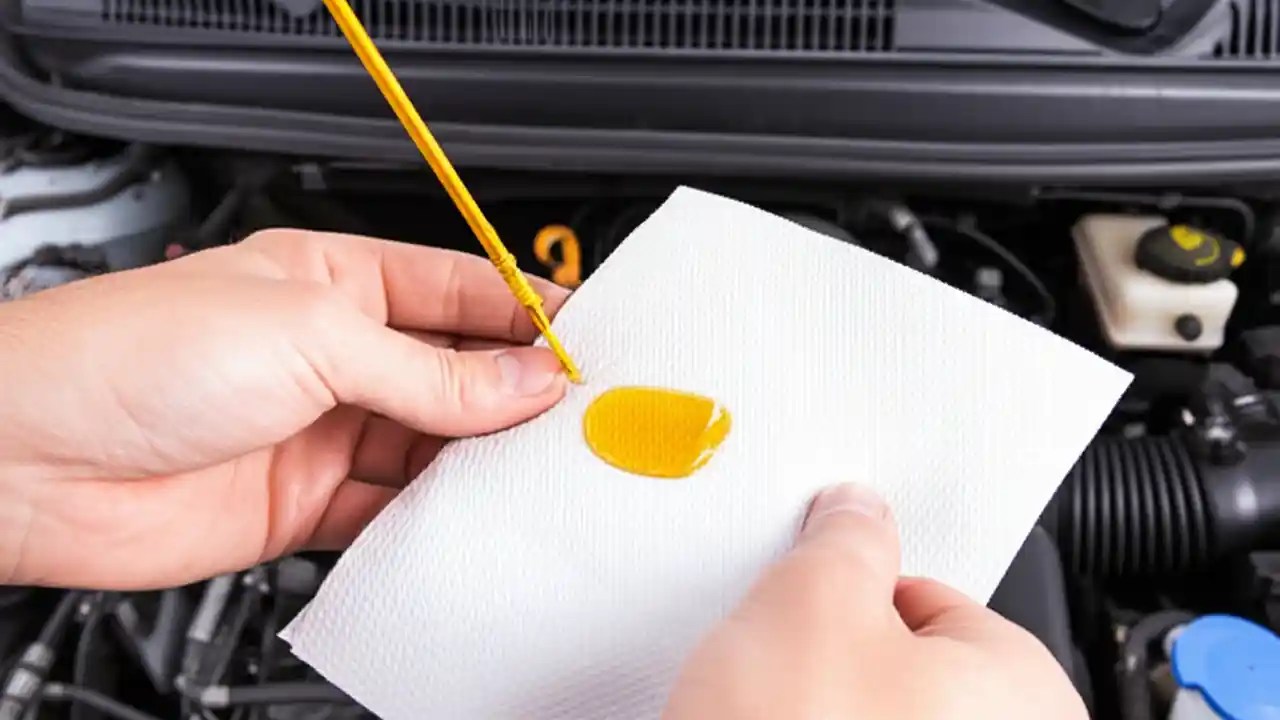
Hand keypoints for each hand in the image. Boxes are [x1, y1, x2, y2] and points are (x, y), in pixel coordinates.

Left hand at [0, 230, 569, 589]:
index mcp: (334, 280)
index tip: (587, 340)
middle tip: (579, 415)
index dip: (527, 313)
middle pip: (455, 372)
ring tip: (537, 469)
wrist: (25, 459)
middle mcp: (332, 353)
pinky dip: (432, 517)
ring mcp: (320, 429)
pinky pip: (391, 510)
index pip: (459, 289)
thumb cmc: (132, 356)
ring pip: (432, 444)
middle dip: (516, 392)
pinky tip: (467, 514)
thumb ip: (428, 369)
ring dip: (481, 458)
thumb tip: (522, 378)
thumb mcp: (310, 336)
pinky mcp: (303, 502)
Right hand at [663, 484, 1086, 719]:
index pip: (931, 599)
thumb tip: (856, 511)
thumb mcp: (812, 603)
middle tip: (777, 676)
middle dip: (828, 662)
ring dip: (811, 715)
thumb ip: (846, 539)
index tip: (807, 599)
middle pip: (898, 671)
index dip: (851, 592)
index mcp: (1027, 692)